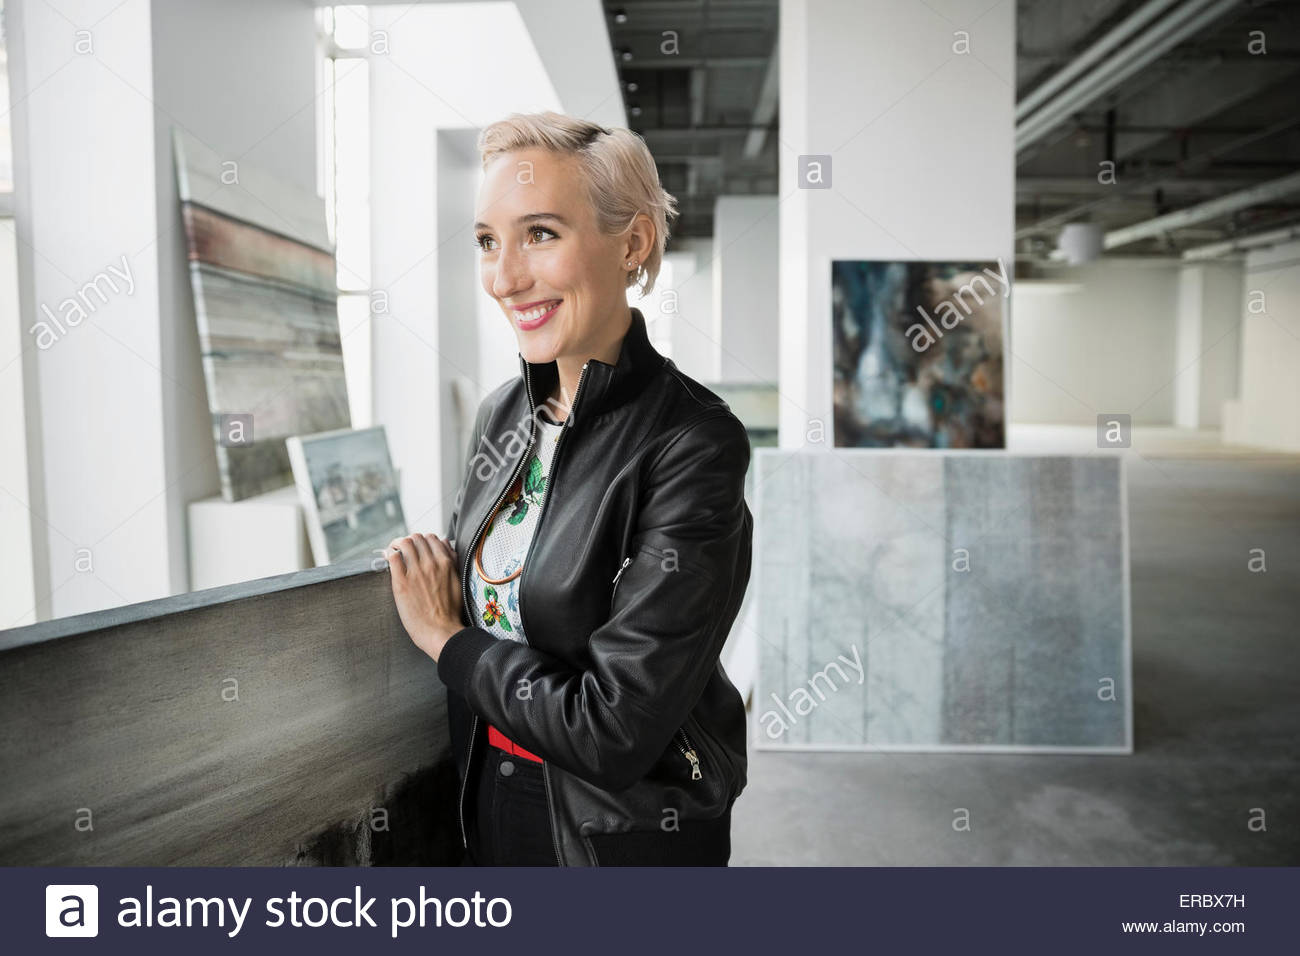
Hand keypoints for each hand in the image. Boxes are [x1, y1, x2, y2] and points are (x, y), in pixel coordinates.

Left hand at [385, 533, 463, 661]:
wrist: (441, 631)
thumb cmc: (449, 612)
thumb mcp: (457, 581)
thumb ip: (452, 560)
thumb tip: (444, 543)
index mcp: (446, 563)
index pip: (431, 538)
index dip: (423, 541)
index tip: (417, 548)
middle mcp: (431, 564)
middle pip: (416, 538)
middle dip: (409, 541)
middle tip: (403, 549)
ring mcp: (416, 572)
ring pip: (404, 543)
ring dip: (396, 544)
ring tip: (393, 551)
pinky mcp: (401, 582)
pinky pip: (393, 558)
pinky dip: (389, 554)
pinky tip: (387, 559)